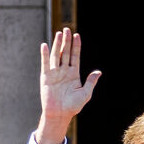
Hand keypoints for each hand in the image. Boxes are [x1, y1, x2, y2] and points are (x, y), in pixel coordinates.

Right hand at [35, 28, 101, 143]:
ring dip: (57, 45)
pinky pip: (45, 64)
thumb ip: (91, 82)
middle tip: (67, 29)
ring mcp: (55, 73)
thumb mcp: (85, 93)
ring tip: (59, 34)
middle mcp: (64, 71)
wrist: (60, 114)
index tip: (77, 36)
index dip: (76, 46)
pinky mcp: (46, 77)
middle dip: (67, 41)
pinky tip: (45, 45)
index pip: (75, 56)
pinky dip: (45, 55)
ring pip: (56, 56)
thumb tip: (98, 72)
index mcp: (74, 74)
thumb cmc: (73, 106)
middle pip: (65, 53)